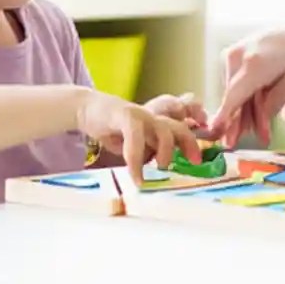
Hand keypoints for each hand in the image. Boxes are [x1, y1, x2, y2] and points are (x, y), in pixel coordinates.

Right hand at [76, 90, 201, 184]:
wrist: (87, 109)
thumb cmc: (113, 130)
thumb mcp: (134, 144)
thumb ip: (148, 152)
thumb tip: (159, 171)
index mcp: (157, 125)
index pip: (181, 131)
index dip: (192, 145)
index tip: (198, 161)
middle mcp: (153, 118)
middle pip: (179, 128)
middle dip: (189, 144)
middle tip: (193, 162)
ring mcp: (140, 115)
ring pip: (163, 130)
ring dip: (165, 151)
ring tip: (159, 168)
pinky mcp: (125, 114)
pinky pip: (135, 136)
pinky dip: (136, 158)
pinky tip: (135, 174)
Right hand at [207, 29, 284, 147]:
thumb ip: (270, 106)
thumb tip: (255, 129)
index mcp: (256, 63)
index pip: (236, 93)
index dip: (225, 113)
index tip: (215, 129)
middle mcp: (239, 55)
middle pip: (233, 96)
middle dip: (234, 121)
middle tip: (231, 143)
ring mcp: (231, 53)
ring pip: (232, 92)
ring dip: (240, 112)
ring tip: (257, 131)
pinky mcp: (227, 55)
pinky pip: (232, 84)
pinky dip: (240, 98)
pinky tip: (252, 110)